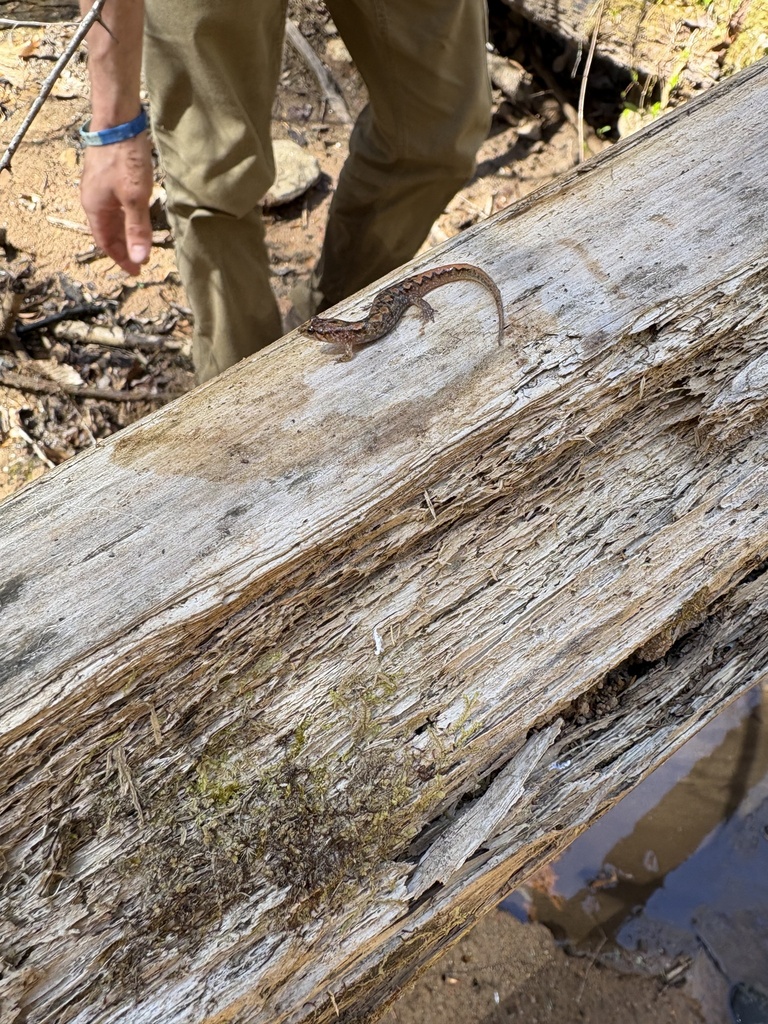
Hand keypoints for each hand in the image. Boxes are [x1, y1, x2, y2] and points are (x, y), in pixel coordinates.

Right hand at [80, 132, 153, 274]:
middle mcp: (93, 199)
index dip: (121, 259)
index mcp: (95, 209)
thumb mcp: (135, 198)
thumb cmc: (124, 158)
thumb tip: (139, 259)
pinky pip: (115, 204)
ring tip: (141, 243)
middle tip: (141, 260)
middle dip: (123, 248)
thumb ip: (137, 229)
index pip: (106, 243)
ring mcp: (98, 186)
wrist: (117, 120)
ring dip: (125, 232)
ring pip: (111, 218)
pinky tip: (136, 216)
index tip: (136, 271)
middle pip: (107, 232)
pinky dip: (126, 216)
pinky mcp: (107, 175)